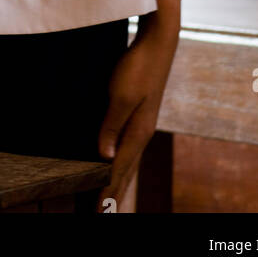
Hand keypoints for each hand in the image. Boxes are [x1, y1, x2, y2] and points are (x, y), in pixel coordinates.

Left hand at [96, 22, 178, 211]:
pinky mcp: (140, 113)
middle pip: (126, 171)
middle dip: (115, 194)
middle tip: (103, 214)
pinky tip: (116, 161)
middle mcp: (142, 132)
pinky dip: (121, 162)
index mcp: (138, 132)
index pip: (119, 169)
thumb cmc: (139, 66)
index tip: (99, 212)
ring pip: (129, 161)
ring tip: (111, 198)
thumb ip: (112, 125)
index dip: (107, 192)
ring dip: (119, 182)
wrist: (158, 42)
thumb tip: (104, 156)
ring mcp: (142, 123)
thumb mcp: (121, 94)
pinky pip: (129, 147)